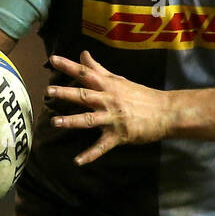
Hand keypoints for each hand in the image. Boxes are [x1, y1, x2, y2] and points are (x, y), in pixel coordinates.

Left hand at [45, 50, 170, 163]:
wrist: (166, 112)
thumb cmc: (141, 95)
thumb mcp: (119, 79)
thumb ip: (98, 69)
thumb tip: (83, 54)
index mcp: (108, 86)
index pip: (85, 73)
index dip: (68, 65)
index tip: (52, 59)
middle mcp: (108, 100)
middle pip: (84, 95)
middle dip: (66, 93)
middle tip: (48, 91)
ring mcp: (113, 118)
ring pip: (89, 119)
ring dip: (72, 121)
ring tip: (55, 122)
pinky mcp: (119, 135)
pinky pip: (102, 146)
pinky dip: (90, 155)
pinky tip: (77, 161)